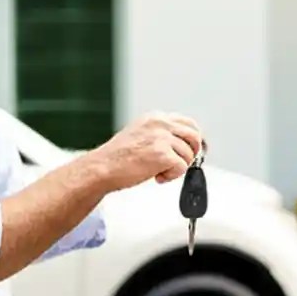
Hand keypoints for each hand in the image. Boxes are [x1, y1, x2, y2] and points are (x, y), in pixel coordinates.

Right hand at [88, 111, 203, 190]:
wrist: (102, 168)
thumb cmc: (117, 157)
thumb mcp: (140, 134)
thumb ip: (161, 135)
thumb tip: (184, 145)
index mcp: (155, 117)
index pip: (188, 123)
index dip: (192, 139)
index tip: (190, 150)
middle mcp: (160, 124)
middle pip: (194, 137)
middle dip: (192, 153)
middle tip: (181, 164)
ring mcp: (162, 138)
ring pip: (189, 155)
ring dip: (177, 167)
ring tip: (158, 172)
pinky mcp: (163, 155)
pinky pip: (182, 168)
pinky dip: (171, 177)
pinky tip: (156, 177)